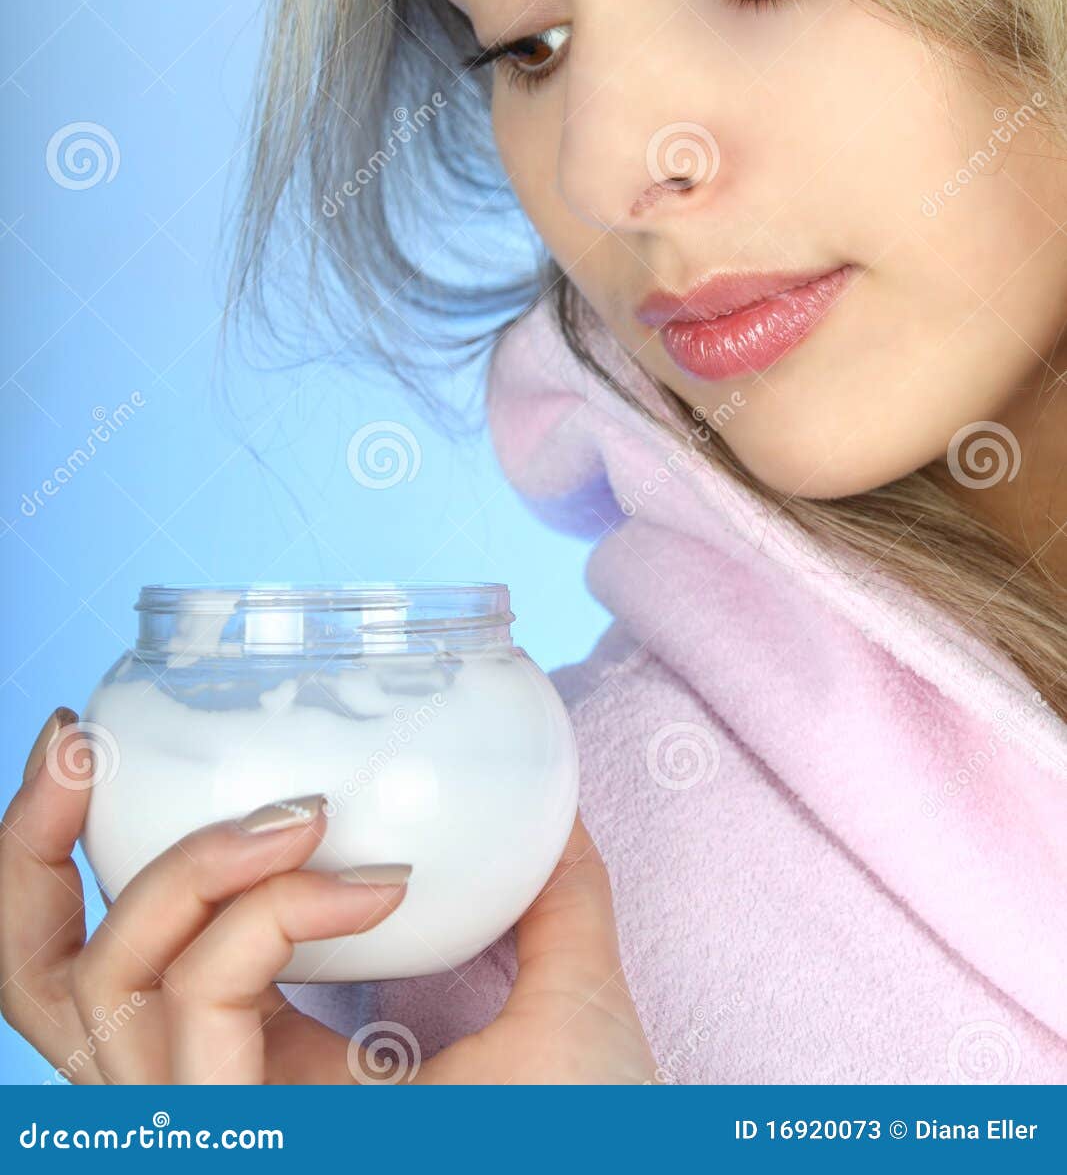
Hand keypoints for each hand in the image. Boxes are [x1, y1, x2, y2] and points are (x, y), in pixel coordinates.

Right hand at [1, 709, 657, 1083]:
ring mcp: (226, 1122)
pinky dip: (271, 918)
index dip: (74, 853)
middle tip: (83, 744)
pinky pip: (204, 1007)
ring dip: (188, 863)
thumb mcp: (568, 1001)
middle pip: (51, 983)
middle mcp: (220, 1092)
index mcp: (266, 1061)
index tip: (104, 744)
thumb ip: (551, 900)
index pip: (126, 964)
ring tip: (303, 816)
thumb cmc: (601, 1148)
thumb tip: (547, 806)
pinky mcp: (246, 1135)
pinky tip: (371, 887)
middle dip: (31, 851)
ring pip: (107, 985)